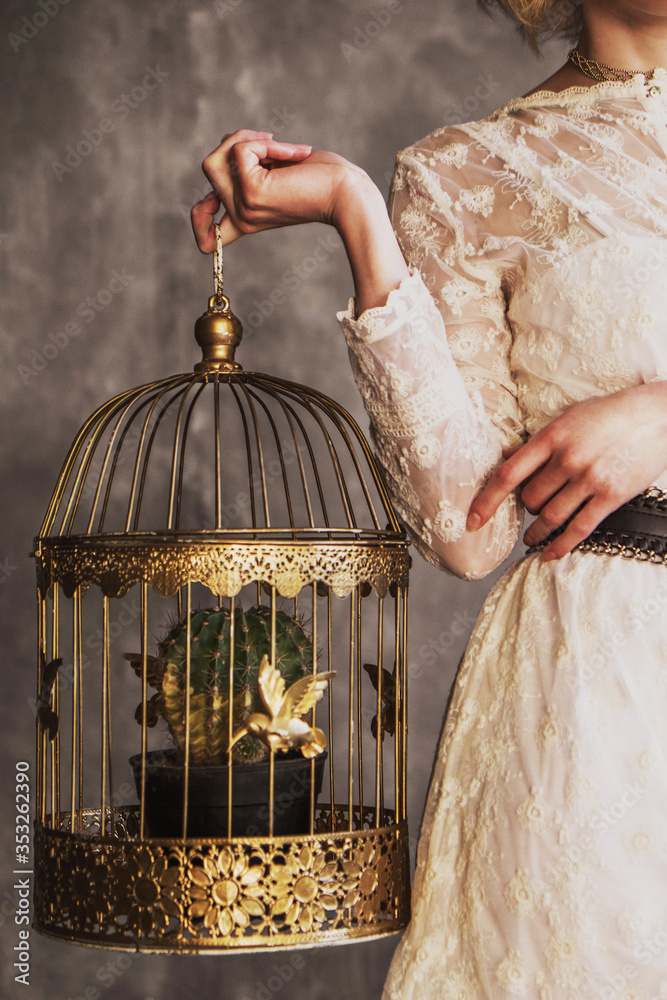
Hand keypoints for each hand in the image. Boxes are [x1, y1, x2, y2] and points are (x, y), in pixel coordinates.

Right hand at [191, 129, 372, 251]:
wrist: (347, 193)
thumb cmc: (323, 179)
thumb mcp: (276, 171)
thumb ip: (250, 166)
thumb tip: (228, 147)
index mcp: (247, 219)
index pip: (207, 238)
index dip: (199, 220)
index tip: (214, 200)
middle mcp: (242, 218)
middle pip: (209, 167)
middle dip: (238, 140)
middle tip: (272, 142)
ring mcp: (244, 208)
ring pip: (217, 157)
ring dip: (248, 138)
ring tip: (281, 146)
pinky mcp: (252, 192)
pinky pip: (241, 150)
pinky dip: (267, 143)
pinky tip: (294, 154)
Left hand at [466, 382, 666, 560]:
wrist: (657, 415)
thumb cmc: (608, 415)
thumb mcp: (568, 419)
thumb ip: (538, 443)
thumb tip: (505, 458)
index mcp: (551, 437)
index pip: (508, 475)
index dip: (486, 501)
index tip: (473, 520)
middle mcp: (568, 459)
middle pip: (531, 499)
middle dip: (527, 508)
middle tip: (530, 510)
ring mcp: (590, 479)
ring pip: (551, 517)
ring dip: (537, 531)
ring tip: (532, 537)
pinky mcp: (611, 495)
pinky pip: (579, 529)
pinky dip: (561, 545)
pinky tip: (550, 553)